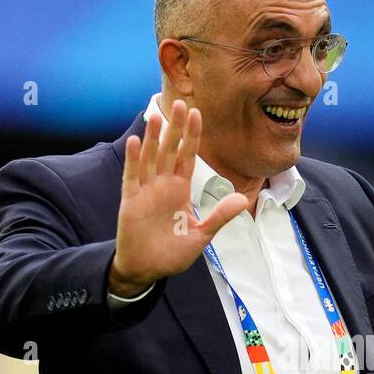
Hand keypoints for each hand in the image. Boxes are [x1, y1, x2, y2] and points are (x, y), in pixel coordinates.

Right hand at [108, 99, 247, 295]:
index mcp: (179, 190)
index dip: (192, 136)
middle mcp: (162, 185)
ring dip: (152, 138)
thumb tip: (243, 199)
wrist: (148, 270)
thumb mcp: (202, 235)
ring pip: (149, 159)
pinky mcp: (130, 202)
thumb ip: (219, 216)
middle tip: (181, 103)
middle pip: (169, 151)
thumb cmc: (172, 252)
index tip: (198, 113)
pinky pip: (131, 177)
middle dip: (175, 129)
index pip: (187, 157)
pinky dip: (133, 160)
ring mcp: (145, 192)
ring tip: (156, 115)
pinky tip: (135, 142)